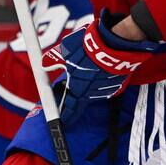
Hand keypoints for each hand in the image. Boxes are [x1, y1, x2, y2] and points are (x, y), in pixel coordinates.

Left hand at [43, 10, 158, 123]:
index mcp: (78, 91)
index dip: (65, 116)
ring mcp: (108, 89)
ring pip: (96, 90)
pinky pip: (108, 83)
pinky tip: (102, 66)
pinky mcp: (120, 83)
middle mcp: (93, 94)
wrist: (114, 44)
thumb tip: (45, 64)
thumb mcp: (64, 52)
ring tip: (90, 67)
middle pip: (83, 99)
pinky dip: (104, 78)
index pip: (70, 111)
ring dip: (92, 83)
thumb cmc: (87, 49)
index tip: (63, 121)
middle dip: (78, 93)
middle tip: (75, 83)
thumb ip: (54, 61)